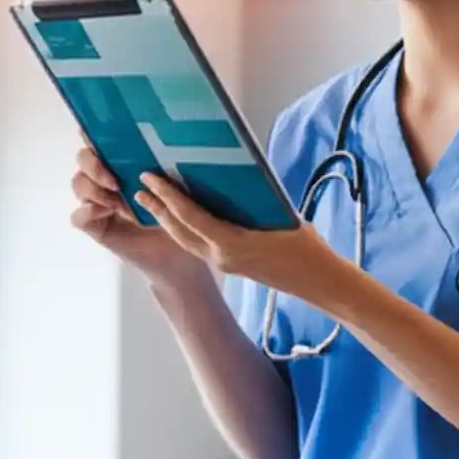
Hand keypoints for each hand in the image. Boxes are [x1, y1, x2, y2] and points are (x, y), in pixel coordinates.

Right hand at [70, 147, 205, 286]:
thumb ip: (167, 168)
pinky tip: (107, 213)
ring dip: (95, 189)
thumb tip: (169, 144)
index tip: (96, 135)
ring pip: (78, 183)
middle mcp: (106, 180)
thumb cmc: (181, 218)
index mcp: (124, 163)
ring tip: (117, 201)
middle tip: (115, 181)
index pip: (100, 141)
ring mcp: (98, 203)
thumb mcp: (177, 188)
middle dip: (94, 165)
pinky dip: (88, 211)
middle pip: (83, 159)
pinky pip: (78, 216)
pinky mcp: (95, 226)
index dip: (92, 134)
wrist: (179, 255)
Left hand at [134, 172, 352, 304]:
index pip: (189, 216)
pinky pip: (197, 245)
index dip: (167, 196)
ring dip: (166, 220)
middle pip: (178, 230)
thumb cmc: (306, 246)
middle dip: (157, 208)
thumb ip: (251, 199)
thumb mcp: (280, 215)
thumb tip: (228, 177)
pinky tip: (179, 216)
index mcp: (231, 244)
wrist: (320, 282)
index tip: (149, 177)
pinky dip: (183, 229)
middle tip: (139, 187)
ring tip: (149, 200)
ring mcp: (223, 264)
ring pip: (185, 240)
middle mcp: (220, 257)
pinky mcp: (229, 266)